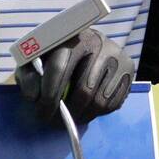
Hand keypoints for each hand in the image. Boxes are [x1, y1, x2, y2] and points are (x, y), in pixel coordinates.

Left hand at [14, 27, 134, 124]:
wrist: (84, 44)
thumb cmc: (54, 55)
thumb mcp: (35, 61)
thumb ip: (28, 77)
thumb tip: (34, 96)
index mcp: (71, 36)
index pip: (59, 69)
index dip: (49, 96)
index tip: (42, 113)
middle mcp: (98, 42)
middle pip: (83, 90)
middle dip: (67, 112)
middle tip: (56, 122)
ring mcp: (117, 56)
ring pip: (99, 100)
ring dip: (83, 116)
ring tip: (72, 117)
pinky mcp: (129, 70)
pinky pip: (114, 102)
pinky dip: (98, 112)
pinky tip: (88, 108)